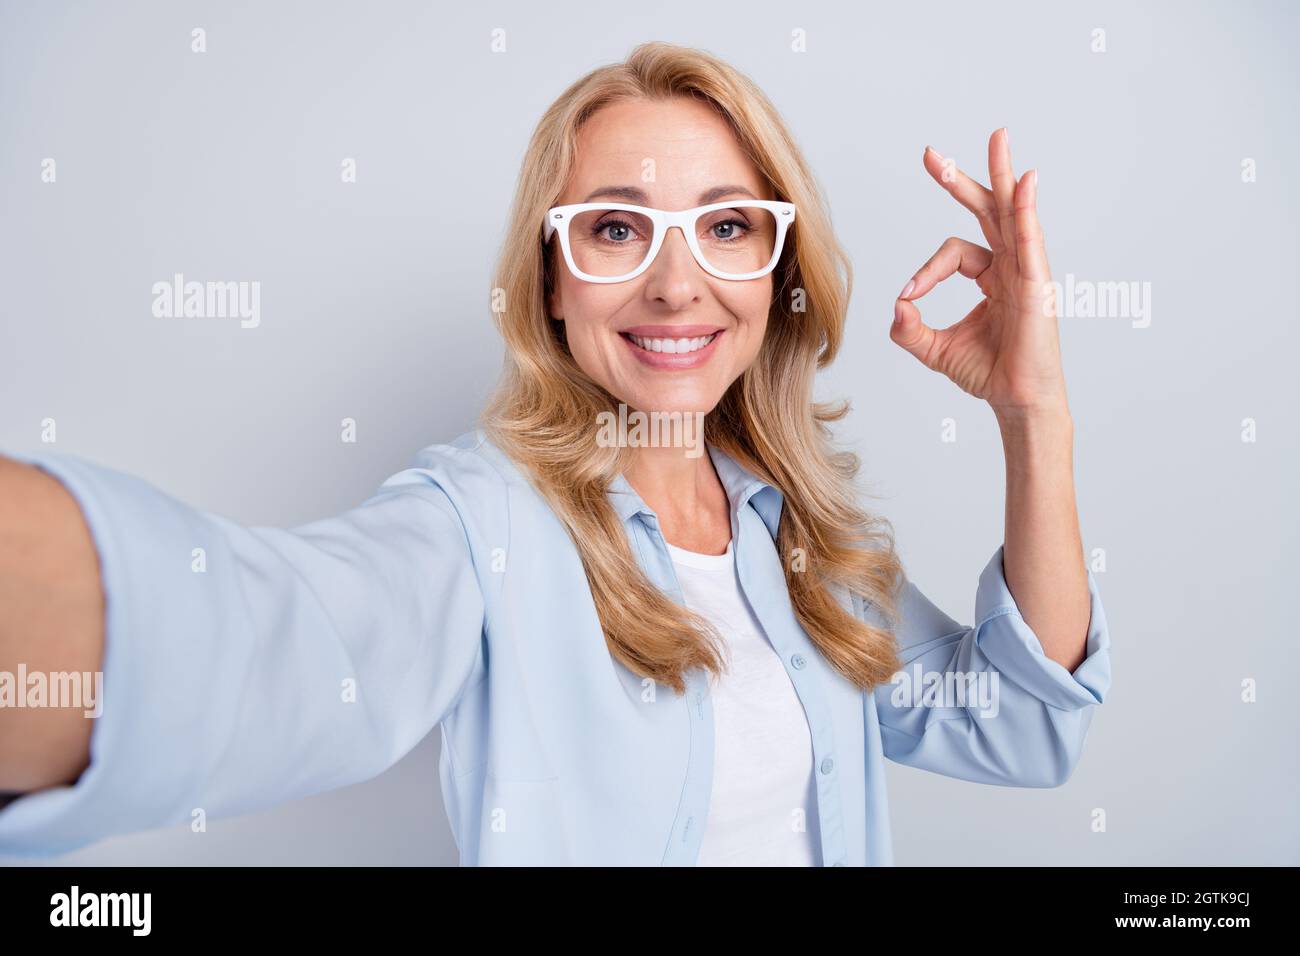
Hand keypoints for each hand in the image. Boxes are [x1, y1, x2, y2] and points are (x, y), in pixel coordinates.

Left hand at [891, 128, 1068, 416]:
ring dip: (1001, 174)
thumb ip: (910, 328)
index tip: (909, 297)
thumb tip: (896, 305)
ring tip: (997, 139)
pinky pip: (1031, 240)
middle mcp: (1010, 266)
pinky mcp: (1037, 283)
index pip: (953, 254)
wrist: (1015, 400)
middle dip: (961, 180)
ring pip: (1011, 213)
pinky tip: (1024, 183)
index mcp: (991, 276)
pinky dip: (1027, 211)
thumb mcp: (935, 349)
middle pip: (986, 211)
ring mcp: (1026, 271)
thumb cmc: (988, 372)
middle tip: (931, 155)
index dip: (925, 272)